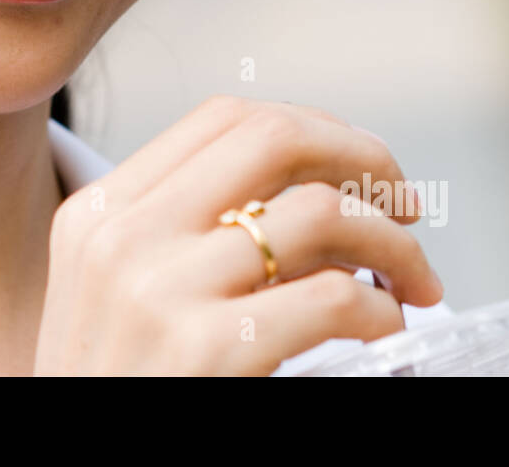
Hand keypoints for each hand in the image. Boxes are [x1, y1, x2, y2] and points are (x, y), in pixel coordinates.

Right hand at [34, 96, 443, 374]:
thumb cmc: (118, 390)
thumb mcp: (108, 291)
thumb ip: (174, 233)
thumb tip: (306, 192)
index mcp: (100, 213)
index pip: (225, 118)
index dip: (314, 129)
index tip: (355, 166)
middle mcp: (123, 238)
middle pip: (274, 138)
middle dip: (364, 159)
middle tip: (403, 204)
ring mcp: (160, 293)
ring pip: (321, 212)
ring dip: (393, 244)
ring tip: (409, 281)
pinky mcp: (207, 354)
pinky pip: (332, 298)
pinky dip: (381, 312)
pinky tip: (381, 330)